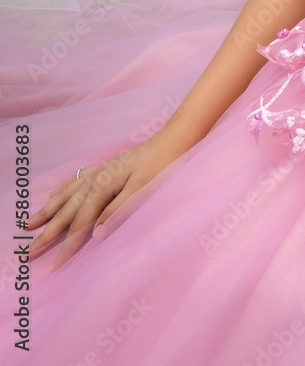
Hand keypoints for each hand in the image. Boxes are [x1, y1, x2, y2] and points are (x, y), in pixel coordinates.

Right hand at [27, 137, 180, 267]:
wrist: (173, 140)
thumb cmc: (162, 166)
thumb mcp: (143, 190)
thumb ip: (118, 211)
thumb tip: (94, 234)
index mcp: (104, 186)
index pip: (81, 222)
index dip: (67, 245)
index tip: (54, 265)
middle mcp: (96, 178)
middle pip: (67, 209)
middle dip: (47, 231)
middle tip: (29, 252)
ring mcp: (99, 171)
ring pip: (66, 194)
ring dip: (48, 210)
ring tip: (30, 224)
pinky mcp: (106, 167)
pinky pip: (76, 180)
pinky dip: (62, 189)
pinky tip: (53, 194)